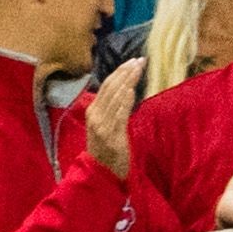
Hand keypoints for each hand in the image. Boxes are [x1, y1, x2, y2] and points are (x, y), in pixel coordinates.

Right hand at [78, 57, 144, 177]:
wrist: (101, 171)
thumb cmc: (108, 148)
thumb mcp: (107, 125)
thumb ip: (112, 108)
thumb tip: (124, 89)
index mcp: (93, 111)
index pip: (106, 86)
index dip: (120, 72)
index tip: (133, 61)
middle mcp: (95, 115)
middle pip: (111, 88)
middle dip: (125, 72)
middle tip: (139, 60)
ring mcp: (102, 125)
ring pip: (114, 97)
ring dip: (128, 81)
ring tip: (138, 69)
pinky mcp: (111, 135)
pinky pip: (118, 114)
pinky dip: (124, 101)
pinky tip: (131, 90)